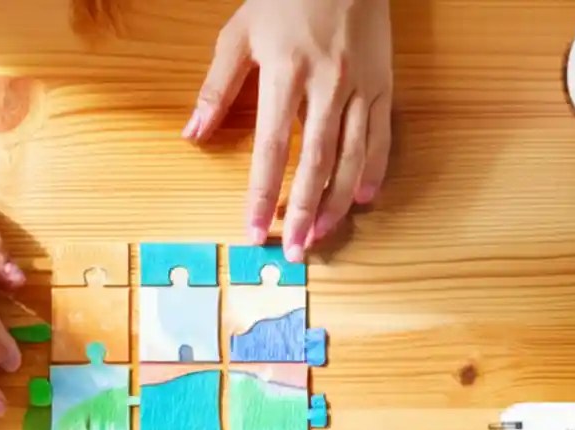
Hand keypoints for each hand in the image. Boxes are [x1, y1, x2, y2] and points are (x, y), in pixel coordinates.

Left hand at [186, 0, 392, 260]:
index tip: (251, 228)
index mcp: (285, 73)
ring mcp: (359, 87)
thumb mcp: (238, 34)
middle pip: (315, 162)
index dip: (260, 194)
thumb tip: (191, 135)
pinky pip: (380, 137)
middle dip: (301, 212)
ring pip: (351, 157)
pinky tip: (363, 199)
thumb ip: (215, 88)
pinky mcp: (384, 86)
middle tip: (292, 250)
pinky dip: (373, 170)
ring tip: (320, 235)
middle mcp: (326, 85)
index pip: (271, 148)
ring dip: (335, 202)